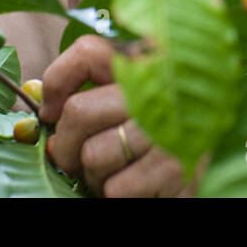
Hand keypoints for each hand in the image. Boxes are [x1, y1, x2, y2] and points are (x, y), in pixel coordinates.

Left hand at [41, 34, 187, 196]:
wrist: (199, 160)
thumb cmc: (153, 129)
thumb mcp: (128, 97)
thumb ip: (92, 92)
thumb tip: (46, 112)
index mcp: (149, 60)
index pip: (89, 53)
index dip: (57, 83)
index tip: (50, 111)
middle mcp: (163, 86)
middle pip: (79, 111)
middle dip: (66, 145)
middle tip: (76, 158)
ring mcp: (170, 127)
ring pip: (93, 155)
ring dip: (95, 174)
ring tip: (116, 168)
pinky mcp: (176, 168)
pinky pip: (115, 187)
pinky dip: (117, 193)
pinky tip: (137, 184)